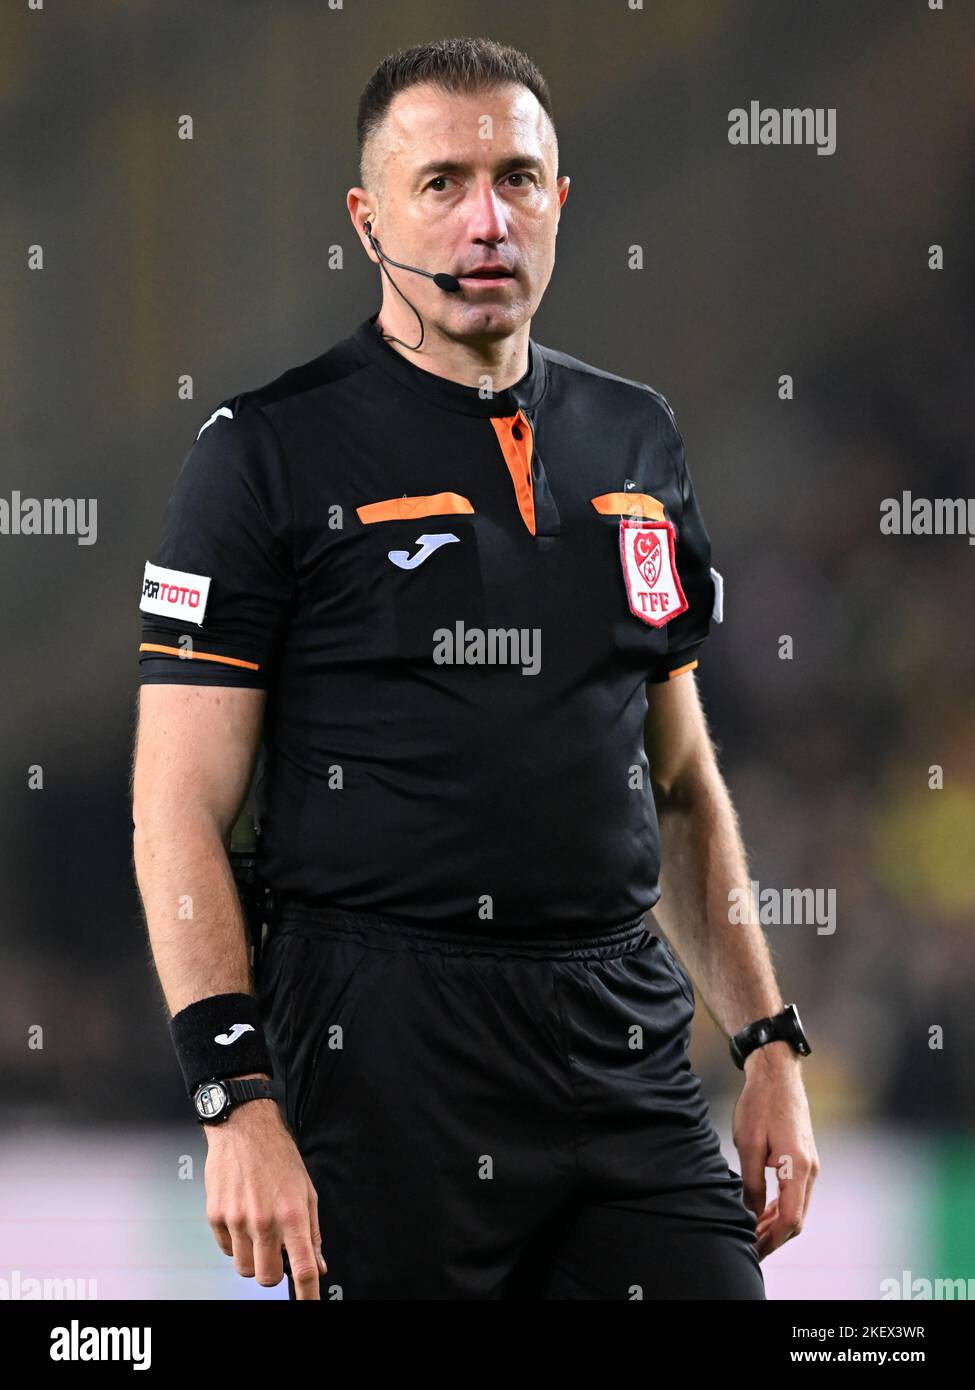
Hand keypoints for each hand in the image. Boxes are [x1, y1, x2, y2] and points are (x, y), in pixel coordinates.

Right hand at [203, 1081, 325, 1299]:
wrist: (244, 1127)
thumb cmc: (279, 1156)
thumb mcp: (307, 1190)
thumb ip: (312, 1231)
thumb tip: (319, 1264)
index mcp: (292, 1214)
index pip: (303, 1268)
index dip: (309, 1293)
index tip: (311, 1305)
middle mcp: (264, 1221)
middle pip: (267, 1278)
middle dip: (274, 1273)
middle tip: (277, 1254)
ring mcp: (236, 1219)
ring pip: (244, 1268)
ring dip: (253, 1259)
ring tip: (258, 1232)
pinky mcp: (215, 1215)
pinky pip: (226, 1250)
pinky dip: (235, 1243)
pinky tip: (242, 1219)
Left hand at [732, 1042, 819, 1259]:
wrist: (778, 1073)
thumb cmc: (761, 1104)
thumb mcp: (748, 1144)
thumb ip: (751, 1183)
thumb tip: (751, 1214)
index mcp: (797, 1167)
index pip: (790, 1219)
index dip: (771, 1239)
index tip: (753, 1249)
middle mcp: (810, 1170)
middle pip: (797, 1218)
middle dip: (774, 1237)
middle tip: (749, 1247)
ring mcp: (811, 1164)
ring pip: (797, 1207)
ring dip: (777, 1224)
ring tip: (753, 1233)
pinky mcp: (805, 1158)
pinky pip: (796, 1193)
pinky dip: (781, 1207)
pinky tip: (763, 1211)